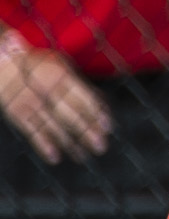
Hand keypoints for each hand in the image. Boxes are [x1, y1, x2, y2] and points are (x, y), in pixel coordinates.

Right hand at [0, 45, 109, 165]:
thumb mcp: (61, 64)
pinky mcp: (17, 113)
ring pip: (54, 126)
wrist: (2, 61)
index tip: (107, 127)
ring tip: (82, 156)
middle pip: (71, 114)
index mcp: (62, 76)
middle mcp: (48, 90)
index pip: (84, 98)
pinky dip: (44, 144)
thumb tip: (100, 100)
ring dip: (69, 143)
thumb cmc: (36, 63)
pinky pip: (32, 130)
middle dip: (87, 132)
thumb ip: (78, 83)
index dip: (97, 114)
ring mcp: (32, 102)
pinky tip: (55, 156)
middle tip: (100, 146)